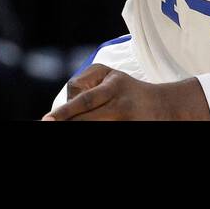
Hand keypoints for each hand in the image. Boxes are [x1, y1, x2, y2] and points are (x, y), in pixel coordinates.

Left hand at [44, 64, 209, 120]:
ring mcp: (126, 121)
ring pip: (96, 128)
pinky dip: (96, 131)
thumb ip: (84, 82)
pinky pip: (106, 134)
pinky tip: (93, 125)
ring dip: (78, 128)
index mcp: (113, 87)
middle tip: (47, 126)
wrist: (163, 105)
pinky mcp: (130, 130)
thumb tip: (66, 103)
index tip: (46, 120)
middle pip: (87, 120)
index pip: (84, 101)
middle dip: (68, 124)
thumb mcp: (109, 74)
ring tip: (67, 126)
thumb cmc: (126, 88)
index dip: (64, 112)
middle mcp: (120, 106)